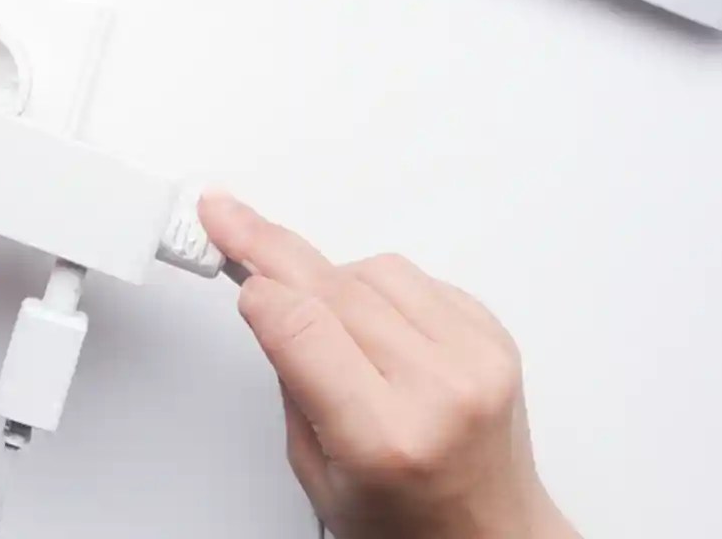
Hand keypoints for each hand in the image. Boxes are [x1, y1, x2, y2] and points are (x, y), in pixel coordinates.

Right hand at [199, 194, 577, 538]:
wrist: (491, 536)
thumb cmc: (408, 522)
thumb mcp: (317, 473)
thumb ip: (293, 382)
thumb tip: (272, 300)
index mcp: (385, 438)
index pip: (302, 328)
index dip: (257, 286)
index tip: (225, 245)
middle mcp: (440, 391)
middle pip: (334, 287)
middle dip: (272, 249)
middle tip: (230, 216)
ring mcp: (477, 359)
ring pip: (375, 269)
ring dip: (334, 280)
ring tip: (328, 325)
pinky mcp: (496, 337)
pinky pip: (418, 279)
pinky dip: (382, 289)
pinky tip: (375, 326)